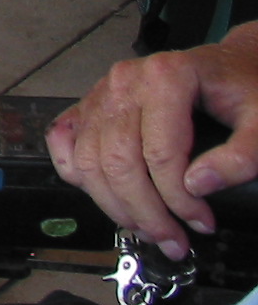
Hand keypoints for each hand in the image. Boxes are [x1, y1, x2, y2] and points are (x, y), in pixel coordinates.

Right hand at [47, 26, 257, 258]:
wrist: (230, 63)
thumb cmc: (246, 90)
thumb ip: (239, 157)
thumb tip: (197, 187)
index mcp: (166, 78)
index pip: (160, 154)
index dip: (180, 200)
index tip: (203, 223)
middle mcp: (124, 82)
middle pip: (118, 161)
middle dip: (145, 212)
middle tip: (173, 241)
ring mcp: (102, 91)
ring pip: (89, 160)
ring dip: (114, 205)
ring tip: (146, 228)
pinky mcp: (91, 102)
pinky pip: (65, 141)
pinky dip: (75, 172)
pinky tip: (102, 193)